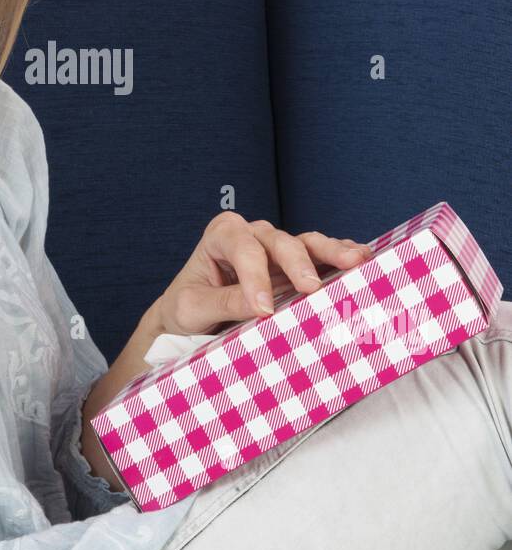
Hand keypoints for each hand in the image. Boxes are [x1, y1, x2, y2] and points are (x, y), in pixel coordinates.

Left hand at [154, 213, 373, 336]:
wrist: (190, 316)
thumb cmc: (187, 307)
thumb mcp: (193, 307)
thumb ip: (224, 301)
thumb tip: (262, 306)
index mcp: (221, 235)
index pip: (242, 248)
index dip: (255, 277)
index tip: (263, 309)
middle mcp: (252, 233)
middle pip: (279, 241)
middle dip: (297, 263)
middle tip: (311, 288)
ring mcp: (276, 248)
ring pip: (305, 243)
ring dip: (332, 252)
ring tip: (356, 261)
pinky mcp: (294, 265)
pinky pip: (319, 257)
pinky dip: (339, 258)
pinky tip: (361, 261)